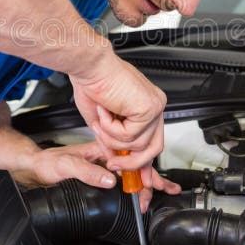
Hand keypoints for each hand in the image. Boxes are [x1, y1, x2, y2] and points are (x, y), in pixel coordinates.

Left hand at [13, 141, 180, 211]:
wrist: (32, 167)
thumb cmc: (46, 163)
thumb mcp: (65, 166)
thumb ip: (87, 172)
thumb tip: (110, 180)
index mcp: (101, 151)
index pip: (129, 162)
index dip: (144, 176)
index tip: (153, 187)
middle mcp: (104, 156)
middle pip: (135, 166)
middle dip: (153, 178)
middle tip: (169, 189)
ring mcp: (101, 164)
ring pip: (130, 171)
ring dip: (146, 180)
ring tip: (162, 188)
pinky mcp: (96, 172)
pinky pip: (119, 176)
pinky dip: (132, 182)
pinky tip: (138, 187)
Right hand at [69, 53, 166, 170]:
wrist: (90, 66)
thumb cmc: (92, 82)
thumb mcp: (101, 122)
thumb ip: (112, 142)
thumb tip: (114, 160)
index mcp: (145, 106)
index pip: (151, 140)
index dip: (145, 162)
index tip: (142, 178)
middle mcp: (153, 106)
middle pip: (154, 148)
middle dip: (132, 162)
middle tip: (114, 165)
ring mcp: (154, 107)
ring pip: (138, 145)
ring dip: (112, 139)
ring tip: (100, 121)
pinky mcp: (149, 108)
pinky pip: (130, 137)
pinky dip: (111, 129)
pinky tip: (105, 112)